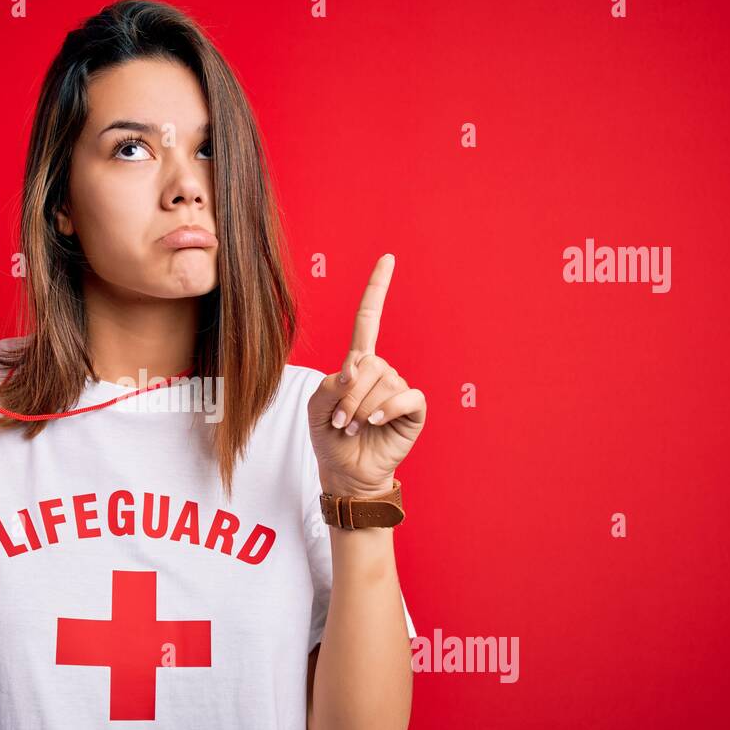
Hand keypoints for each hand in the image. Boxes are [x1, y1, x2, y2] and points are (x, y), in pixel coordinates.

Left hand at [307, 254, 425, 497]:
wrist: (346, 470)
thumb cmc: (329, 436)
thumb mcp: (316, 408)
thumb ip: (329, 385)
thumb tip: (355, 370)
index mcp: (358, 363)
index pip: (369, 319)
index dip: (378, 288)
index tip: (388, 258)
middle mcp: (381, 370)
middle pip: (366, 364)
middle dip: (347, 396)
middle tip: (340, 421)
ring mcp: (399, 388)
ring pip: (381, 384)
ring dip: (360, 410)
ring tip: (353, 428)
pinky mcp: (413, 408)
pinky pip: (403, 397)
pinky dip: (386, 409)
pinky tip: (374, 423)